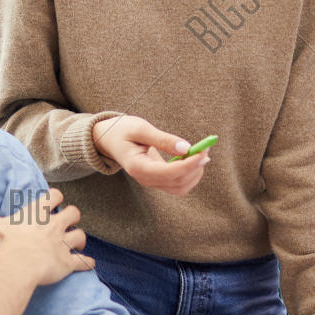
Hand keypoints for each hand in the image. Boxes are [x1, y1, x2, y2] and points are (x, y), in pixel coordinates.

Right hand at [0, 189, 92, 287]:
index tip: (54, 200)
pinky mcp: (68, 263)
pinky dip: (86, 263)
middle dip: (72, 216)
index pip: (56, 195)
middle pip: (74, 212)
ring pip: (81, 236)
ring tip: (75, 244)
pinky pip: (83, 262)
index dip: (56, 198)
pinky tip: (87, 265)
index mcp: (38, 212)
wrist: (19, 264)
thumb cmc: (3, 242)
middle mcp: (54, 225)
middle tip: (66, 221)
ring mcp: (63, 244)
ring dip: (79, 240)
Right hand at [92, 115, 208, 195]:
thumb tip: (186, 148)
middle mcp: (144, 179)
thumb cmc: (122, 131)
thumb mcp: (140, 128)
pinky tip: (193, 158)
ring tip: (201, 152)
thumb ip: (163, 139)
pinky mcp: (157, 180)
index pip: (168, 173)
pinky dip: (190, 173)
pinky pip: (178, 184)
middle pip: (177, 183)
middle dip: (195, 167)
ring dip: (195, 172)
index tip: (202, 152)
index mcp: (137, 166)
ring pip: (180, 187)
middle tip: (206, 147)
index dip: (188, 165)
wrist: (108, 140)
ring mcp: (151, 181)